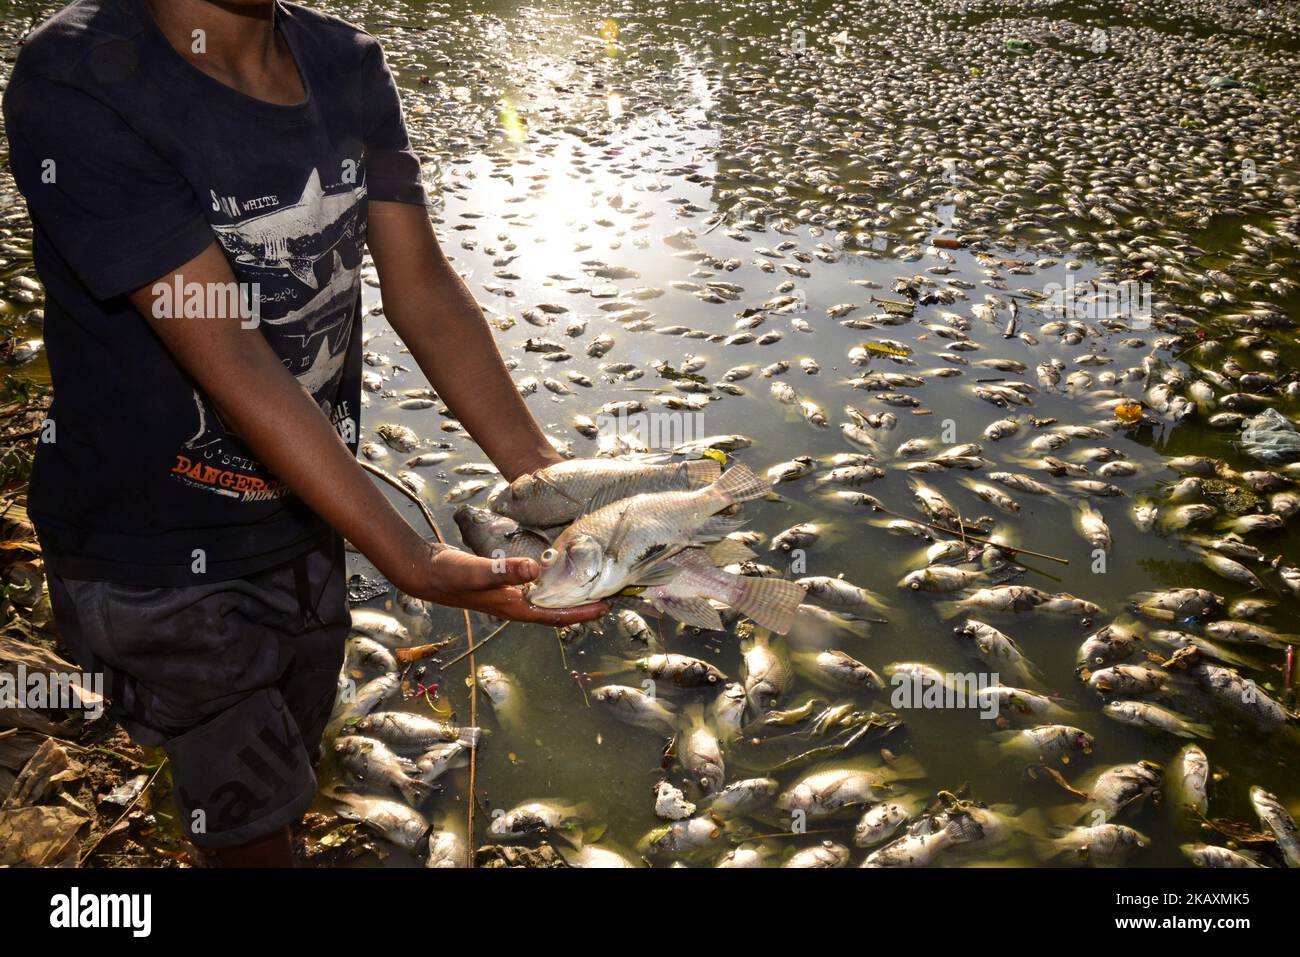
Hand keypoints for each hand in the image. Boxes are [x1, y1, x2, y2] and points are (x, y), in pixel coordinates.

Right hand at [414, 544, 607, 624]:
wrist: (424, 571)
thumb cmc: (449, 575)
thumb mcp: (478, 572)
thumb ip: (506, 571)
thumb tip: (537, 568)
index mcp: (512, 608)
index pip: (553, 616)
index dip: (580, 614)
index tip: (605, 608)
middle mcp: (512, 606)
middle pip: (554, 612)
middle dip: (580, 607)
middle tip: (607, 596)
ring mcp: (507, 597)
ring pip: (544, 601)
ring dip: (566, 596)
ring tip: (589, 586)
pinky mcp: (502, 585)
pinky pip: (533, 589)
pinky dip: (548, 584)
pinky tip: (554, 573)